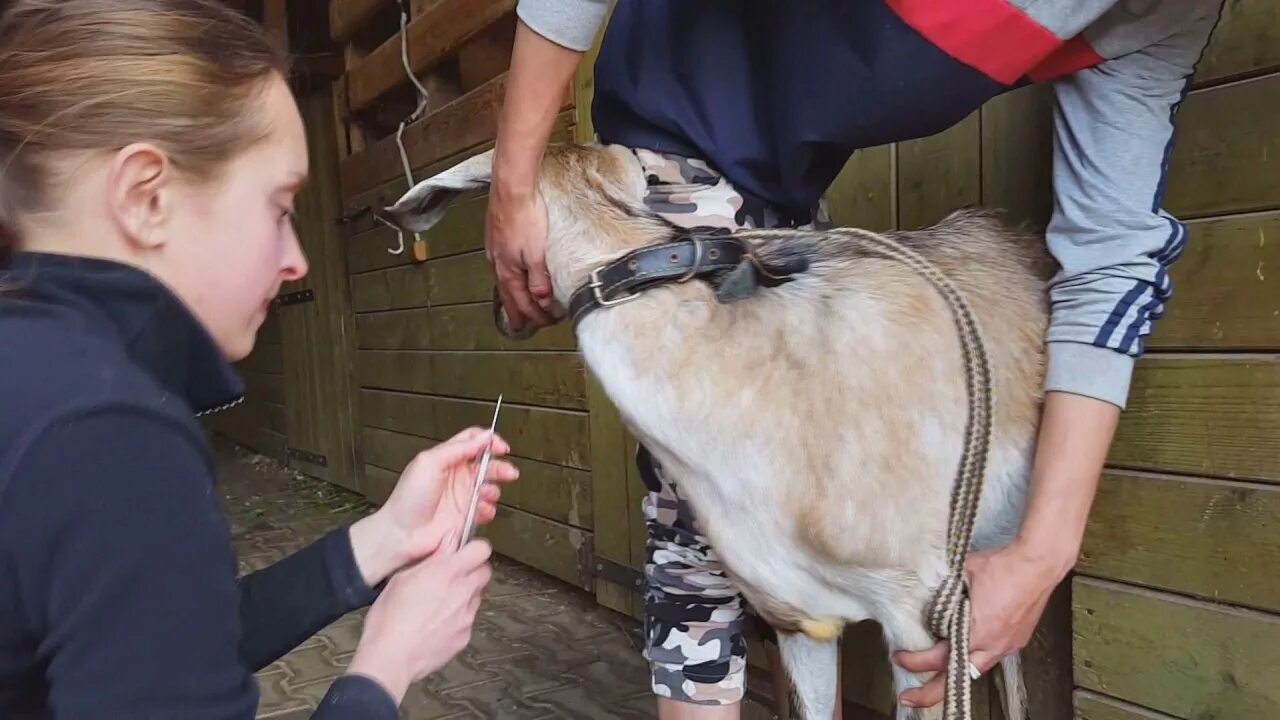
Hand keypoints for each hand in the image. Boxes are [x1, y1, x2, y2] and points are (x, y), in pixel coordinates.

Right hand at [347, 537, 493, 703]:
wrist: (391, 658)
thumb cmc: (389, 617)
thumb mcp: (401, 578)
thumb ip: (431, 558)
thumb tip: (449, 542)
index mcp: (446, 572)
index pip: (481, 550)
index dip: (475, 548)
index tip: (465, 551)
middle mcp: (463, 591)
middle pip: (485, 572)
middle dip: (473, 570)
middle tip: (454, 575)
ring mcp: (466, 615)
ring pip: (477, 596)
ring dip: (466, 594)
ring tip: (441, 603)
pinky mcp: (465, 636)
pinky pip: (468, 620)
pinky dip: (458, 618)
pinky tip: (437, 624)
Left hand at [350, 427, 517, 586]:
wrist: (402, 534)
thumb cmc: (409, 499)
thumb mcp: (430, 463)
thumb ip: (458, 448)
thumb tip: (483, 436)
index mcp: (446, 459)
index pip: (472, 441)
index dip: (488, 441)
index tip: (500, 446)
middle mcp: (456, 476)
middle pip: (486, 464)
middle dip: (500, 467)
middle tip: (508, 472)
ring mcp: (462, 497)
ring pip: (489, 487)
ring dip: (493, 490)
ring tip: (486, 494)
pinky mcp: (466, 516)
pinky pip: (486, 509)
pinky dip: (488, 509)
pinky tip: (482, 510)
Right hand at [486, 184, 553, 331]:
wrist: (512, 187)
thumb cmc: (526, 216)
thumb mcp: (537, 254)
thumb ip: (539, 280)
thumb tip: (541, 303)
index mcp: (509, 271)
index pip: (522, 304)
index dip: (535, 317)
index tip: (547, 323)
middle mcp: (498, 264)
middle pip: (509, 297)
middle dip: (520, 313)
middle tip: (527, 325)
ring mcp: (495, 251)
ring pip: (504, 282)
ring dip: (513, 298)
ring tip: (519, 306)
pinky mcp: (496, 237)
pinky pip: (502, 267)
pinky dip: (509, 279)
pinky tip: (512, 275)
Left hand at [893, 541, 1064, 708]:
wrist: (1037, 564)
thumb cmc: (1000, 567)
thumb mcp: (960, 576)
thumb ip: (942, 592)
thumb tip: (926, 597)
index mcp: (976, 633)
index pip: (939, 657)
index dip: (915, 661)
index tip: (899, 657)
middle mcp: (992, 646)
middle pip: (957, 678)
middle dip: (930, 693)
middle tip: (908, 698)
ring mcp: (1006, 646)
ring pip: (975, 671)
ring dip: (953, 676)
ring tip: (934, 682)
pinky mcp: (1015, 640)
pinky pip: (988, 657)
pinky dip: (971, 659)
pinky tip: (962, 653)